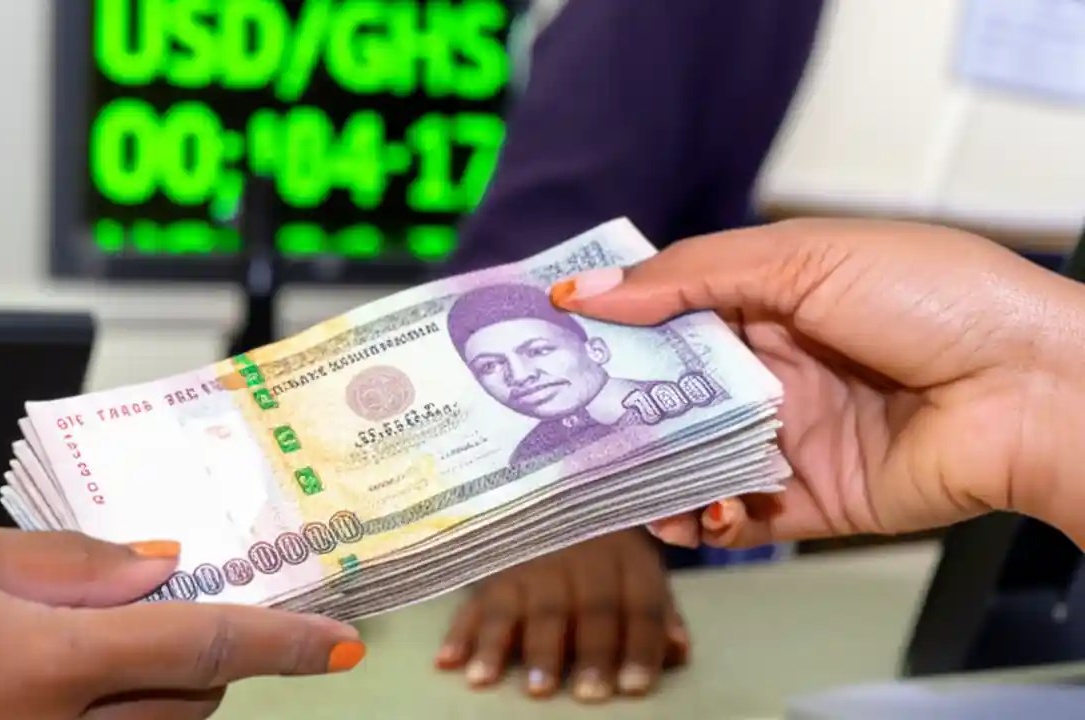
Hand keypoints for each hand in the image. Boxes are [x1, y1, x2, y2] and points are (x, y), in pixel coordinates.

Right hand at [0, 521, 364, 718]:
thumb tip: (155, 564)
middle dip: (211, 659)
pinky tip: (57, 688)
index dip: (286, 642)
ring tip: (118, 648)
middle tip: (190, 611)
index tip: (343, 644)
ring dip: (161, 697)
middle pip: (189, 706)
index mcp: (45, 663)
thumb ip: (63, 564)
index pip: (205, 647)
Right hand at [434, 529, 688, 702]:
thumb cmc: (601, 544)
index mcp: (624, 556)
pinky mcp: (492, 566)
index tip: (634, 686)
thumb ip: (658, 611)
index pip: (639, 603)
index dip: (640, 645)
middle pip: (585, 607)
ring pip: (525, 605)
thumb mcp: (637, 566)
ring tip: (507, 684)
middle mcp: (578, 556)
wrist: (551, 483)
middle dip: (588, 653)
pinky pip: (473, 600)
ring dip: (508, 644)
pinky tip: (450, 661)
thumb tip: (679, 651)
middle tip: (586, 695)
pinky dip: (461, 632)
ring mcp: (530, 559)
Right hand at [550, 219, 1084, 548]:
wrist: (1032, 390)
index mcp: (771, 300)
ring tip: (621, 480)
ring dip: (653, 472)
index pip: (669, 314)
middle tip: (557, 421)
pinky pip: (740, 515)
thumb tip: (590, 289)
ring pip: (693, 458)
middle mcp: (774, 368)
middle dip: (616, 407)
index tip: (546, 336)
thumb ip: (691, 276)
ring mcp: (790, 436)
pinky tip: (691, 516)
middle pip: (671, 392)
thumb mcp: (804, 260)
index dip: (610, 325)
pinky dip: (706, 521)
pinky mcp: (812, 499)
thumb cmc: (934, 299)